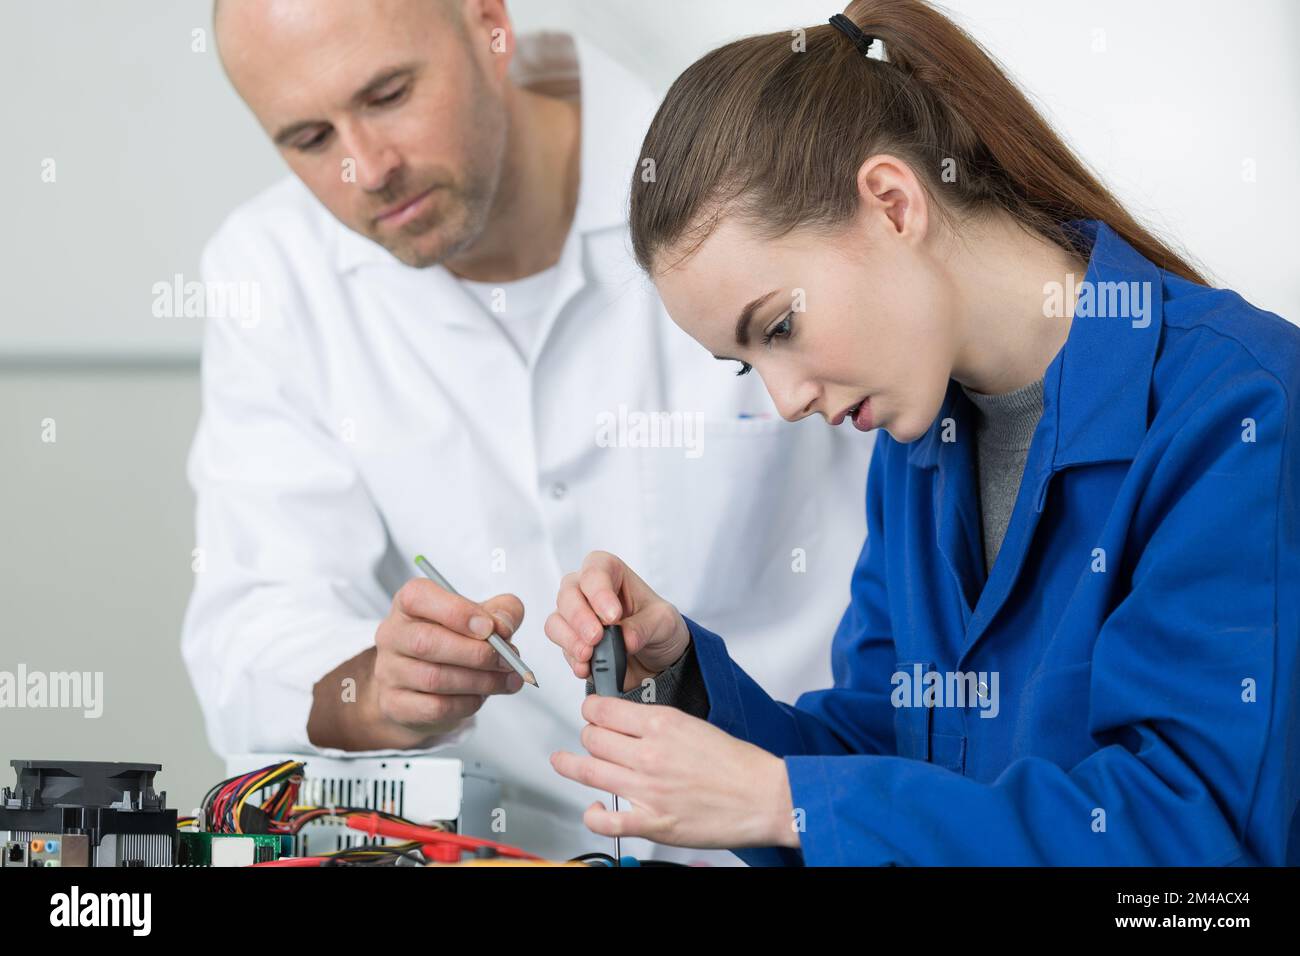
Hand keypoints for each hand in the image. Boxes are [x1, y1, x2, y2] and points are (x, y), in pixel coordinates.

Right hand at [368, 578, 524, 747]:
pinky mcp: (395, 704)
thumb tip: (504, 627)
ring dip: (480, 681)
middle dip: (475, 653)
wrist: (425, 685)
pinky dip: (466, 703)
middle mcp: (392, 634)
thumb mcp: (481, 616)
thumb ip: (502, 611)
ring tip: (507, 679)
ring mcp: (389, 671)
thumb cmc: (455, 641)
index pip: (419, 597)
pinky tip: (482, 697)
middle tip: (508, 660)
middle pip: (426, 643)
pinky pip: (434, 707)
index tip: (489, 627)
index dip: (457, 611)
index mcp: (409, 603)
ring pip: (433, 679)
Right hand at [545, 550, 689, 692]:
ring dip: (571, 639)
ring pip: (557, 620)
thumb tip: (625, 638)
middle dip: (580, 617)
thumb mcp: (664, 622)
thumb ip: (644, 627)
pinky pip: (562, 648)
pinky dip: (572, 658)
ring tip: (589, 655)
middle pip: (568, 593)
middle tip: (597, 637)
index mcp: (612, 572)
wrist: (656, 658)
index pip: (595, 571)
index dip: (599, 592)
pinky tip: (586, 667)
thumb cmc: (658, 626)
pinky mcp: (572, 642)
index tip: (613, 616)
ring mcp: (576, 617)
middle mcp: (588, 590)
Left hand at [550, 695, 800, 848]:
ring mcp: (647, 789)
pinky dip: (593, 814)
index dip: (590, 710)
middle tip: (590, 738)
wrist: (764, 797)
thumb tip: (631, 723)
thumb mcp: (694, 725)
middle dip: (588, 736)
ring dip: (572, 766)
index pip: (603, 709)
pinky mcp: (652, 822)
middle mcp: (649, 754)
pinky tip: (593, 807)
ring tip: (563, 762)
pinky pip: (605, 820)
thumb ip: (659, 725)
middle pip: (592, 738)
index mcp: (661, 724)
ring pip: (589, 771)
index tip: (590, 712)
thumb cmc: (738, 765)